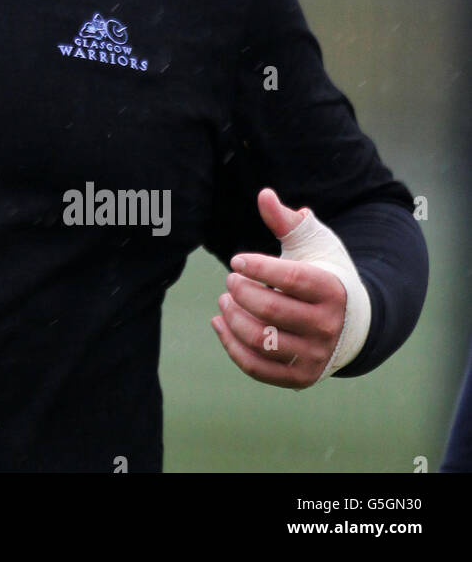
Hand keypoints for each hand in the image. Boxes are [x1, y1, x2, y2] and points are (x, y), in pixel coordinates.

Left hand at [209, 187, 346, 388]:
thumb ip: (286, 221)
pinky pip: (257, 366)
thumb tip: (263, 194)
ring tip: (225, 299)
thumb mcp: (313, 244)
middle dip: (240, 291)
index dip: (259, 267)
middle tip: (230, 280)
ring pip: (260, 339)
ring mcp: (315, 355)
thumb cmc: (324, 273)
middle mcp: (327, 327)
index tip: (237, 259)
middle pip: (270, 310)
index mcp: (333, 290)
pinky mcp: (300, 377)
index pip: (291, 279)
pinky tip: (220, 323)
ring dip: (232, 317)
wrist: (351, 322)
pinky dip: (231, 345)